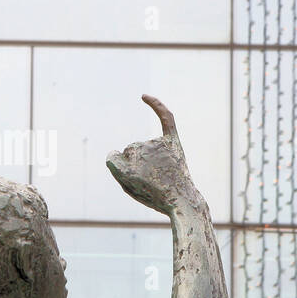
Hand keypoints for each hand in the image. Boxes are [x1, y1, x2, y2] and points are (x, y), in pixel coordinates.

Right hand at [106, 95, 195, 213]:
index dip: (123, 170)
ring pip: (143, 146)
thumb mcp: (129, 187)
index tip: (135, 182)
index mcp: (129, 167)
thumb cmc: (155, 195)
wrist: (182, 201)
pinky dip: (154, 105)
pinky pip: (164, 117)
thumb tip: (114, 151)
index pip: (114, 159)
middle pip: (131, 151)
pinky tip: (143, 97)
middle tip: (152, 182)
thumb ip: (116, 167)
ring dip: (148, 158)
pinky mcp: (172, 141)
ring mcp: (159, 144)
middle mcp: (143, 151)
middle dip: (137, 165)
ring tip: (161, 174)